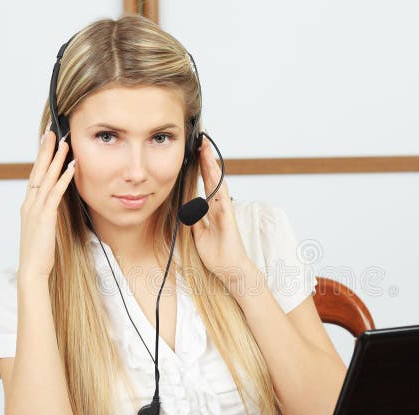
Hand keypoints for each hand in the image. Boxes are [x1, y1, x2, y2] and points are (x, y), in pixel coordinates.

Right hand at [17, 124, 75, 281]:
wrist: (32, 269)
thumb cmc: (39, 252)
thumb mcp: (42, 229)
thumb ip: (46, 215)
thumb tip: (54, 206)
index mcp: (28, 205)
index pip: (34, 176)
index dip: (41, 158)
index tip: (45, 142)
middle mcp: (29, 203)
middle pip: (38, 171)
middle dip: (46, 150)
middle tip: (52, 132)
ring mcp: (35, 209)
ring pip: (46, 178)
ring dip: (57, 159)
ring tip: (65, 143)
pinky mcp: (45, 216)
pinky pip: (56, 192)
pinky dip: (64, 177)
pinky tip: (72, 166)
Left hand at [190, 136, 253, 289]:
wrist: (230, 269)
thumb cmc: (217, 254)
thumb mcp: (198, 234)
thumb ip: (195, 220)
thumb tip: (187, 208)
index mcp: (213, 209)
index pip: (206, 184)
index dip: (201, 168)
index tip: (196, 152)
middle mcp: (220, 207)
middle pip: (213, 178)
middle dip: (207, 160)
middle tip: (202, 141)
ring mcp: (225, 211)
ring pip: (218, 183)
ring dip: (212, 166)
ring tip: (206, 150)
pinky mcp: (228, 219)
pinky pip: (222, 199)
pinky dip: (218, 185)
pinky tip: (213, 173)